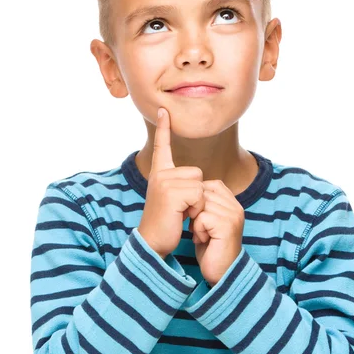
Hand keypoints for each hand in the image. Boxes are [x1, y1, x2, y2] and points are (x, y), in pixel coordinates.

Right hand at [137, 108, 205, 258]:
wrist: (153, 243)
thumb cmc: (167, 224)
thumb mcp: (174, 200)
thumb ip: (181, 185)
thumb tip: (199, 183)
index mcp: (159, 174)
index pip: (162, 146)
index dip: (164, 128)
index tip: (164, 109)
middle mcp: (160, 174)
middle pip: (197, 172)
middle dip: (197, 193)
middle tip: (181, 209)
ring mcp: (164, 182)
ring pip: (199, 184)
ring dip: (197, 203)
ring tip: (181, 213)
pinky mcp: (171, 192)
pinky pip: (198, 194)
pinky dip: (196, 208)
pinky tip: (182, 217)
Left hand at [188, 180, 244, 286]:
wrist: (220, 272)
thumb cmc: (211, 247)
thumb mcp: (207, 221)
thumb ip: (204, 204)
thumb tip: (188, 188)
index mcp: (232, 203)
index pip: (209, 185)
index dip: (197, 200)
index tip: (198, 219)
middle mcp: (235, 206)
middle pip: (203, 193)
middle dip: (195, 211)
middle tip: (200, 229)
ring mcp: (233, 215)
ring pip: (201, 204)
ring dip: (196, 222)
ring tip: (203, 235)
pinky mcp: (227, 226)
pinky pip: (202, 218)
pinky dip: (198, 230)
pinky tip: (204, 240)